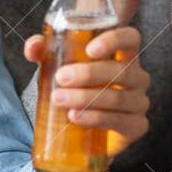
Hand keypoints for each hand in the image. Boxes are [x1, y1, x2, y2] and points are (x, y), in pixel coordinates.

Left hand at [23, 24, 150, 156]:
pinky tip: (75, 117)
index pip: (130, 38)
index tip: (89, 49)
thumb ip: (45, 52)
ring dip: (86, 98)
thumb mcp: (59, 68)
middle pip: (121, 70)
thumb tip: (32, 48)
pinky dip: (95, 118)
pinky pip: (119, 121)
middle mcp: (137, 77)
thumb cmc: (76, 90)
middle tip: (60, 78)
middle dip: (88, 74)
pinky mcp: (137, 126)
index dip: (114, 40)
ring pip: (117, 97)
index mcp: (123, 55)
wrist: (84, 133)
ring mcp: (139, 102)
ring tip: (59, 99)